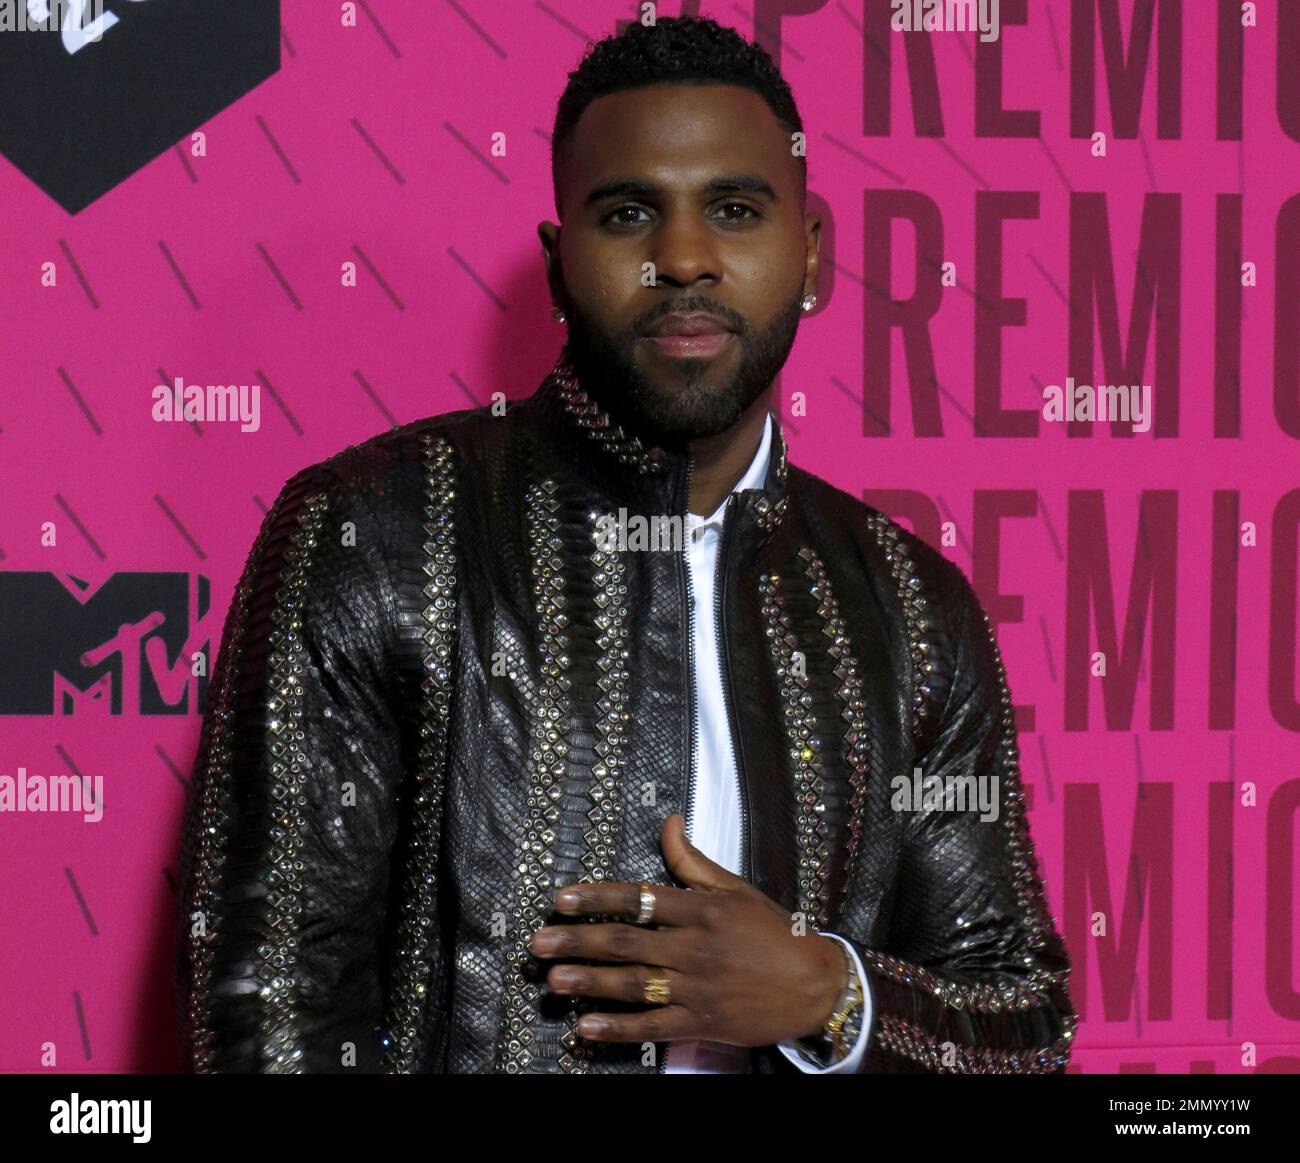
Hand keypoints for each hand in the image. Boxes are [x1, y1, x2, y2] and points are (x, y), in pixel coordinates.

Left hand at [527, 813, 846, 1046]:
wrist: (815, 985)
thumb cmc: (773, 933)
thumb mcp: (736, 889)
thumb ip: (694, 861)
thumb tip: (668, 822)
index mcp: (701, 910)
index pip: (639, 899)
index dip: (597, 899)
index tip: (561, 899)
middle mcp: (694, 947)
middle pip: (626, 942)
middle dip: (578, 941)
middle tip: (540, 942)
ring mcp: (697, 988)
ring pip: (634, 983)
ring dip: (590, 982)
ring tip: (553, 979)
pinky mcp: (702, 1023)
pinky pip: (653, 1026)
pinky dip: (619, 1028)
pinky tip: (586, 1027)